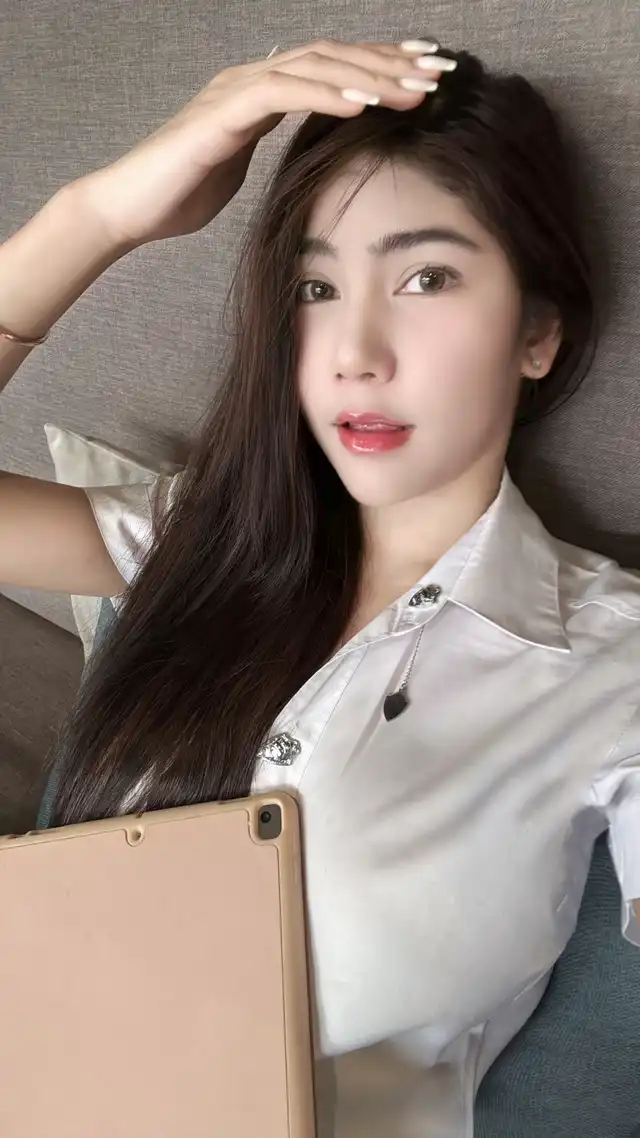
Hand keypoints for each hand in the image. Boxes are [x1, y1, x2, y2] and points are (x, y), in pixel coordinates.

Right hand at [71, 38, 446, 248]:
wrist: (130, 208)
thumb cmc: (181, 194)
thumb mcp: (243, 169)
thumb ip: (273, 148)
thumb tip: (306, 151)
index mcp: (261, 92)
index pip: (332, 68)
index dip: (381, 67)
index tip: (427, 76)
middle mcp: (252, 80)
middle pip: (333, 56)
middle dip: (390, 62)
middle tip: (440, 71)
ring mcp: (235, 90)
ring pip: (315, 67)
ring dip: (370, 76)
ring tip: (416, 89)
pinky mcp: (222, 114)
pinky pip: (282, 94)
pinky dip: (326, 95)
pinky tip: (364, 102)